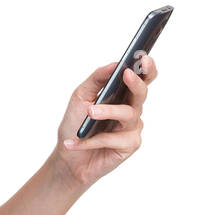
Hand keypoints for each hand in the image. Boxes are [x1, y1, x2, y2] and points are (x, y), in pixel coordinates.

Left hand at [54, 54, 157, 188]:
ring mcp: (132, 127)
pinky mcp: (130, 145)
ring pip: (128, 114)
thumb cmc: (75, 124)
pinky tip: (77, 142)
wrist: (68, 157)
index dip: (146, 67)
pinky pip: (115, 138)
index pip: (141, 77)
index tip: (142, 57)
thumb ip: (98, 79)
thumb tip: (115, 64)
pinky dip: (94, 139)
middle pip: (141, 92)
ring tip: (90, 113)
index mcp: (122, 94)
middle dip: (136, 82)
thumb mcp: (81, 96)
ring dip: (107, 112)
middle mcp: (131, 109)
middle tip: (127, 75)